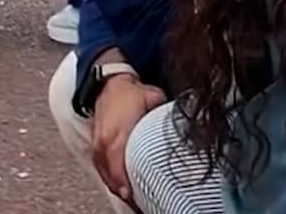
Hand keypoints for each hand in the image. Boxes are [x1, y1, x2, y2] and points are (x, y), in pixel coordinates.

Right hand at [91, 75, 167, 204]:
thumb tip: (189, 121)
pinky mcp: (96, 150)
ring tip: (138, 204)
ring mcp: (98, 147)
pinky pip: (103, 172)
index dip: (125, 182)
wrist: (109, 84)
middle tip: (143, 205)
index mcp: (116, 132)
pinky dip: (114, 183)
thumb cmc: (131, 93)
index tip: (134, 197)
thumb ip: (165, 112)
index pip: (118, 163)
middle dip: (127, 194)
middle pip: (112, 177)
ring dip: (121, 191)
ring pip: (107, 177)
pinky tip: (126, 192)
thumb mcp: (152, 97)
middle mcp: (104, 142)